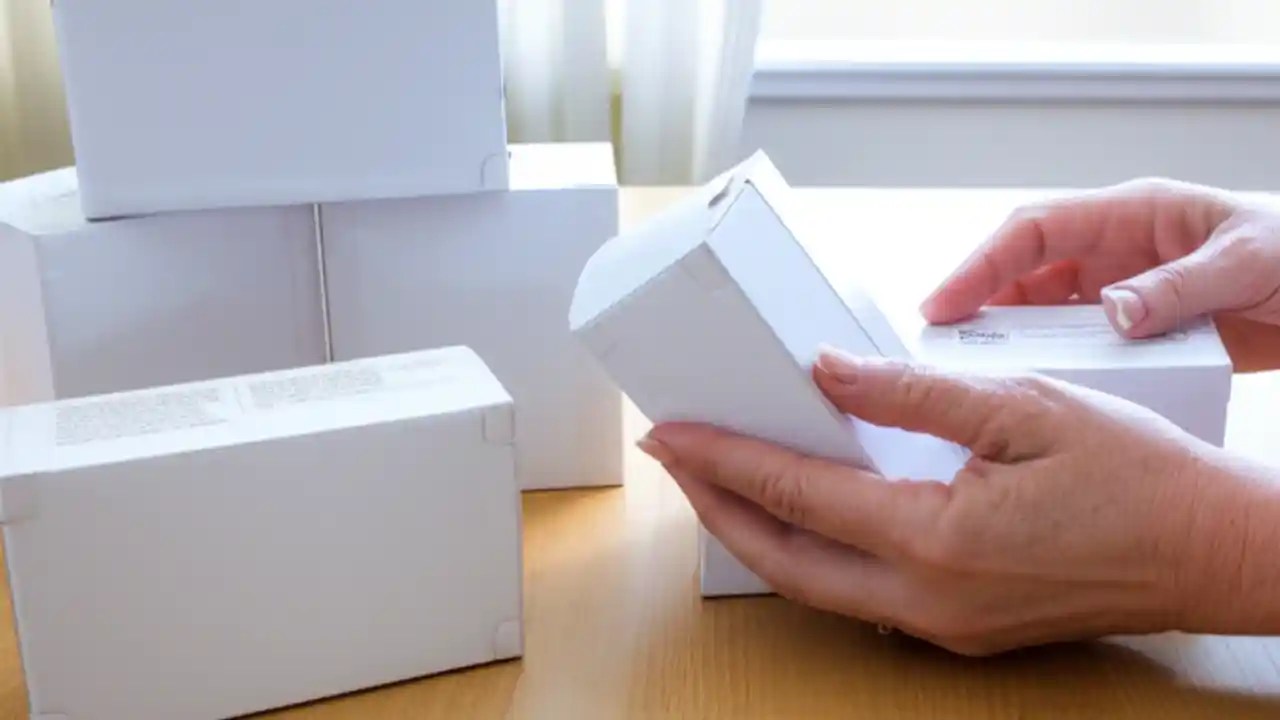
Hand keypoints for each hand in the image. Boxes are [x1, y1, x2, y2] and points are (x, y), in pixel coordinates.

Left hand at [637, 350, 1279, 655]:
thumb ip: (913, 393)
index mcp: (937, 541)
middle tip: (675, 461)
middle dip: (717, 508)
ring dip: (761, 534)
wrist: (1218, 554)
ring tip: (720, 482)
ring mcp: (944, 626)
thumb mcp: (1026, 409)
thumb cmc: (1142, 478)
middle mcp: (928, 601)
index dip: (723, 459)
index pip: (796, 493)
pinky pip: (862, 595)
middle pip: (784, 560)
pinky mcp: (962, 628)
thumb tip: (830, 373)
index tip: (674, 433)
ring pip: (818, 587)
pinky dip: (816, 553)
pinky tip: (805, 514)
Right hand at [920, 179, 1279, 371]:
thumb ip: (1178, 286)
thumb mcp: (1245, 263)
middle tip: (942, 347)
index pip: (1035, 231)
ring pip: (1044, 310)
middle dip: (979, 305)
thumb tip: (1112, 311)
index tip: (944, 304)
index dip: (981, 264)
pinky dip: (1057, 363)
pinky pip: (1080, 343)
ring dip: (1013, 338)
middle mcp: (1117, 249)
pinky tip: (1043, 390)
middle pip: (1024, 272)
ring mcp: (1123, 289)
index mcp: (1132, 215)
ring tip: (979, 373)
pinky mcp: (1137, 327)